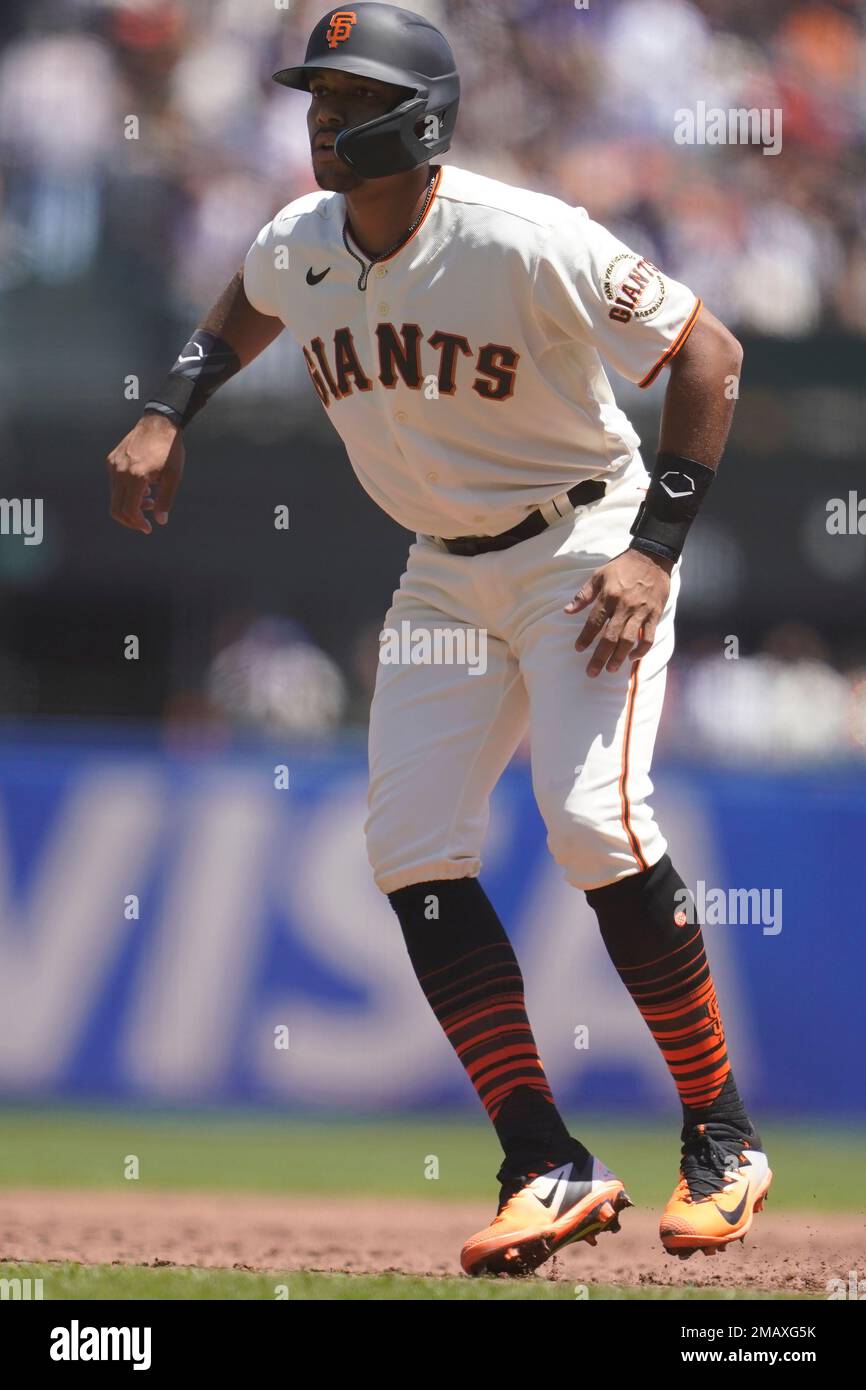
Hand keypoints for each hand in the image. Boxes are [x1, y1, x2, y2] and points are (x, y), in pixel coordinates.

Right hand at [107, 413, 184, 533]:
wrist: (159, 423)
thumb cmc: (169, 450)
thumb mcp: (173, 477)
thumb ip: (165, 500)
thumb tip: (160, 521)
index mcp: (136, 476)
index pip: (128, 510)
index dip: (137, 523)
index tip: (147, 528)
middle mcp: (120, 471)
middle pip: (116, 507)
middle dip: (130, 519)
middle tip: (144, 523)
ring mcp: (113, 465)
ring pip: (114, 496)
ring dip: (129, 505)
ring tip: (149, 500)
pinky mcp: (111, 460)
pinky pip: (114, 483)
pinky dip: (126, 492)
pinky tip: (143, 487)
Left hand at [564, 548, 673, 676]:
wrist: (652, 556)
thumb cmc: (623, 566)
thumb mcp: (599, 575)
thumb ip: (583, 595)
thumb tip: (567, 611)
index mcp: (609, 596)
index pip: (594, 622)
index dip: (585, 638)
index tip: (579, 649)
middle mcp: (624, 606)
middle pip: (610, 637)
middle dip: (600, 657)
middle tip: (592, 672)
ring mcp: (641, 612)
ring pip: (629, 640)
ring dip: (619, 657)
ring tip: (610, 669)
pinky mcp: (654, 614)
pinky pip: (648, 637)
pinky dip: (641, 650)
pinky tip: (632, 658)